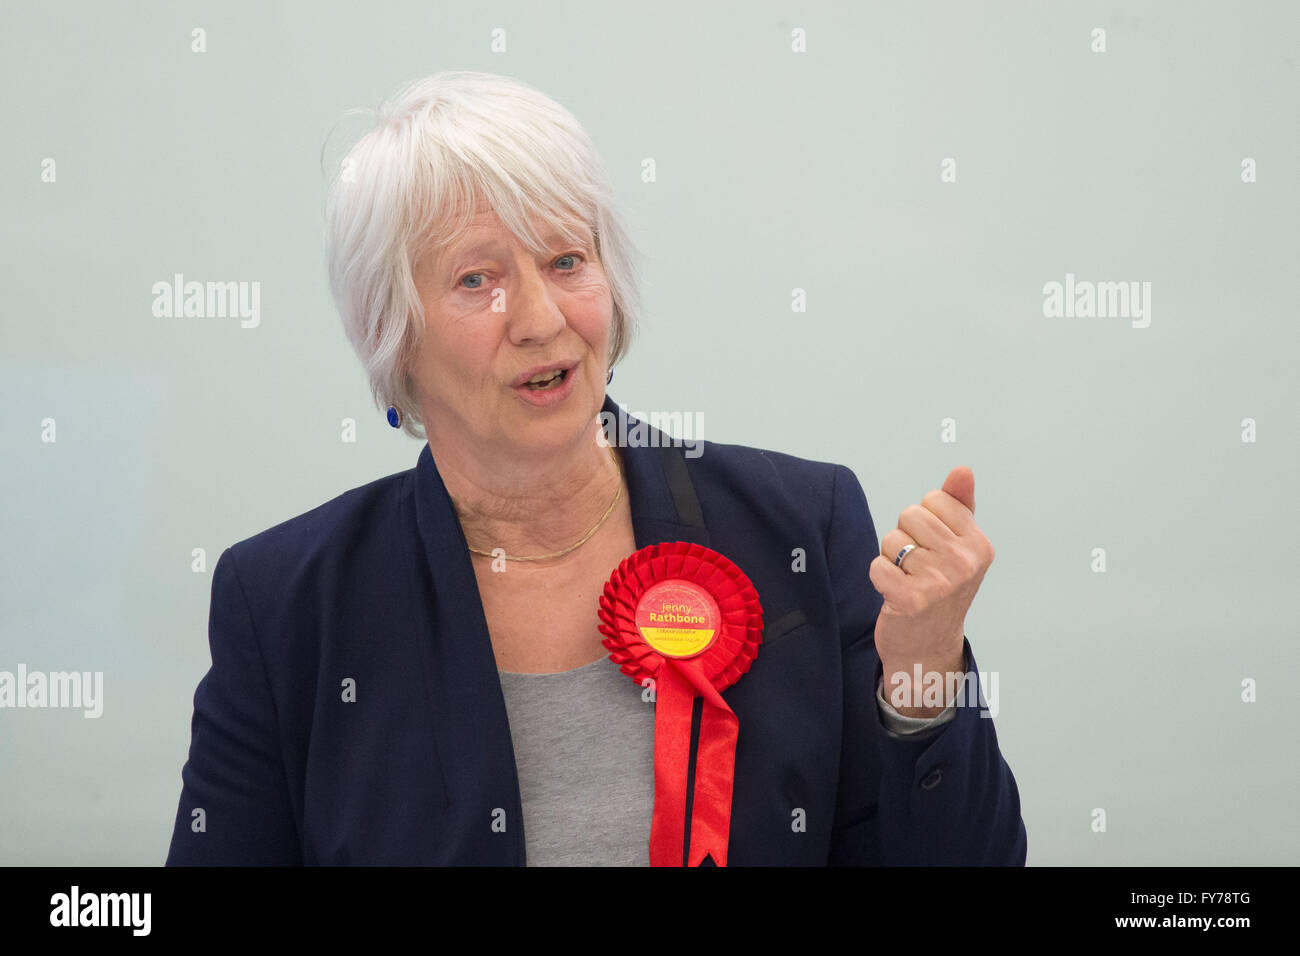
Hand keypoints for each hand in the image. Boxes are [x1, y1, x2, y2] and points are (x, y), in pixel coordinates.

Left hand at [868, 466, 992, 716]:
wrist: (928, 647)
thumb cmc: (941, 590)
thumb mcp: (958, 547)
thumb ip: (959, 505)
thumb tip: (962, 470)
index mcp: (979, 545)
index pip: (934, 499)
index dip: (925, 520)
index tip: (934, 547)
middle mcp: (964, 563)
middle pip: (910, 515)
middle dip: (906, 537)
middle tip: (918, 566)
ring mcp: (939, 582)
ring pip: (891, 540)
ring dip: (892, 559)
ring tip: (908, 580)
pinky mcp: (910, 599)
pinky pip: (877, 565)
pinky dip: (879, 577)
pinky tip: (895, 593)